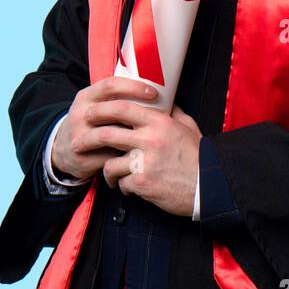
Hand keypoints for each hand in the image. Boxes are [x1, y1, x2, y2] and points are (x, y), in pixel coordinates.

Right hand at [51, 76, 159, 181]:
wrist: (64, 148)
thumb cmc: (92, 124)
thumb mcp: (98, 106)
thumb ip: (119, 99)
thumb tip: (158, 92)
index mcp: (87, 96)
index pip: (110, 85)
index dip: (133, 87)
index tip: (154, 92)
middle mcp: (81, 113)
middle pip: (111, 109)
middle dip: (138, 112)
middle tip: (161, 116)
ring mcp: (79, 136)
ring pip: (111, 135)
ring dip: (134, 135)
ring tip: (155, 136)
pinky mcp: (82, 156)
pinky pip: (109, 156)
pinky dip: (127, 156)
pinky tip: (143, 154)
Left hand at [94, 103, 202, 217]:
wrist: (209, 186)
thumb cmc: (199, 156)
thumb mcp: (188, 127)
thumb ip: (172, 112)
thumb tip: (164, 100)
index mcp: (159, 122)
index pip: (122, 107)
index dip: (102, 109)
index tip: (90, 112)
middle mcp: (150, 139)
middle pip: (107, 133)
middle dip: (88, 138)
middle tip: (78, 142)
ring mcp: (145, 162)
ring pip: (110, 163)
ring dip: (106, 171)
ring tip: (110, 176)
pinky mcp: (143, 183)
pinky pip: (122, 183)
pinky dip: (123, 187)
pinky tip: (129, 189)